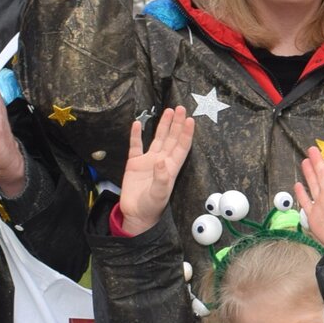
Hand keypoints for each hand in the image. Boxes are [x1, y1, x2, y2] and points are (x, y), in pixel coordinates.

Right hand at [118, 108, 194, 235]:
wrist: (135, 214)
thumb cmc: (151, 207)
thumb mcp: (159, 194)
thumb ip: (161, 178)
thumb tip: (161, 161)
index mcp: (171, 168)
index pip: (181, 147)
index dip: (186, 133)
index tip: (189, 120)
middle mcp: (162, 161)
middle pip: (171, 138)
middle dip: (176, 123)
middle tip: (180, 108)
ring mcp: (148, 161)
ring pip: (157, 138)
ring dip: (162, 125)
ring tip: (168, 110)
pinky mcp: (134, 163)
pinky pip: (136, 146)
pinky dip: (136, 135)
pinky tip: (137, 124)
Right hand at [296, 146, 323, 263]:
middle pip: (323, 175)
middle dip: (318, 162)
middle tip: (313, 149)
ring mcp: (322, 207)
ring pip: (313, 185)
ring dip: (309, 174)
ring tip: (305, 161)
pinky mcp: (314, 218)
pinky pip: (306, 203)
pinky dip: (301, 194)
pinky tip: (297, 185)